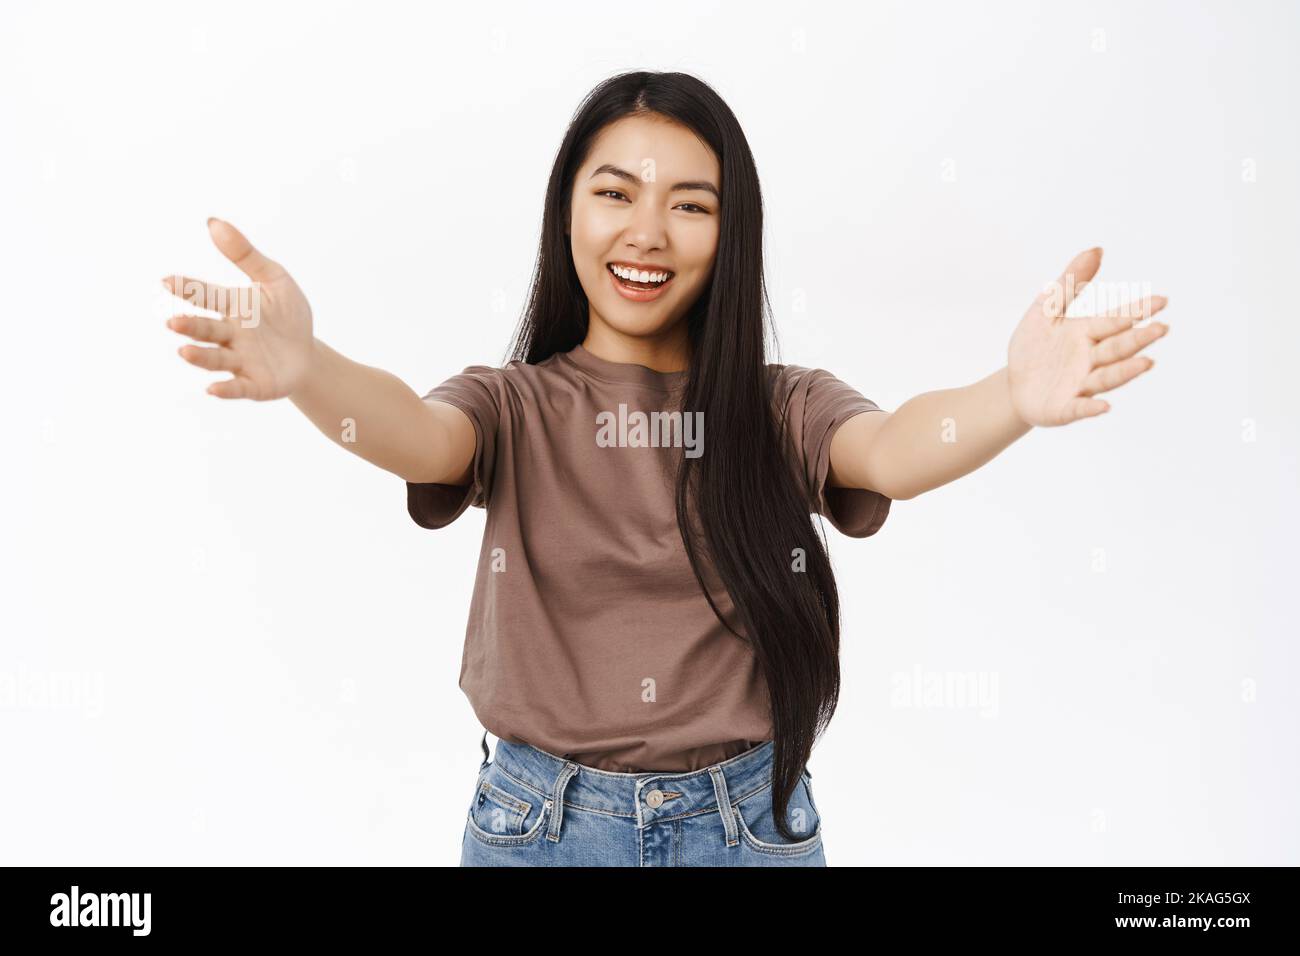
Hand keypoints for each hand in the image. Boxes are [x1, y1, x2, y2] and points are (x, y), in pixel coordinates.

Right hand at [162, 219, 313, 398]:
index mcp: (232, 307)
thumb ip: (245, 255)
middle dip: (190, 326)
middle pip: (207, 329)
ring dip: (200, 356)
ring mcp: (240, 361)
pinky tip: (213, 389)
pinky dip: (226, 389)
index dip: (188, 289)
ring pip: (216, 359)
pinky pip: (238, 388)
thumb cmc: (287, 314)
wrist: (307, 354)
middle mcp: (229, 335)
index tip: (167, 281)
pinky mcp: (255, 385)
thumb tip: (213, 222)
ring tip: (184, 351)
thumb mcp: (274, 280)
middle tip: (174, 322)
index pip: (206, 296)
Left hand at [1007, 247, 1168, 426]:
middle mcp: (1090, 359)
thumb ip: (1070, 284)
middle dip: (1138, 339)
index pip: (1115, 320)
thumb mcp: (1046, 311)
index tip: (1163, 300)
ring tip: (1146, 363)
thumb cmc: (1034, 346)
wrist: (1013, 385)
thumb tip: (1097, 249)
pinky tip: (1104, 406)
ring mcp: (1080, 385)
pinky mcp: (1064, 408)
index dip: (1137, 311)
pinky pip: (1079, 408)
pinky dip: (1091, 408)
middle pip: (1117, 348)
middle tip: (1162, 329)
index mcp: (1087, 333)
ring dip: (1126, 371)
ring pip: (1106, 377)